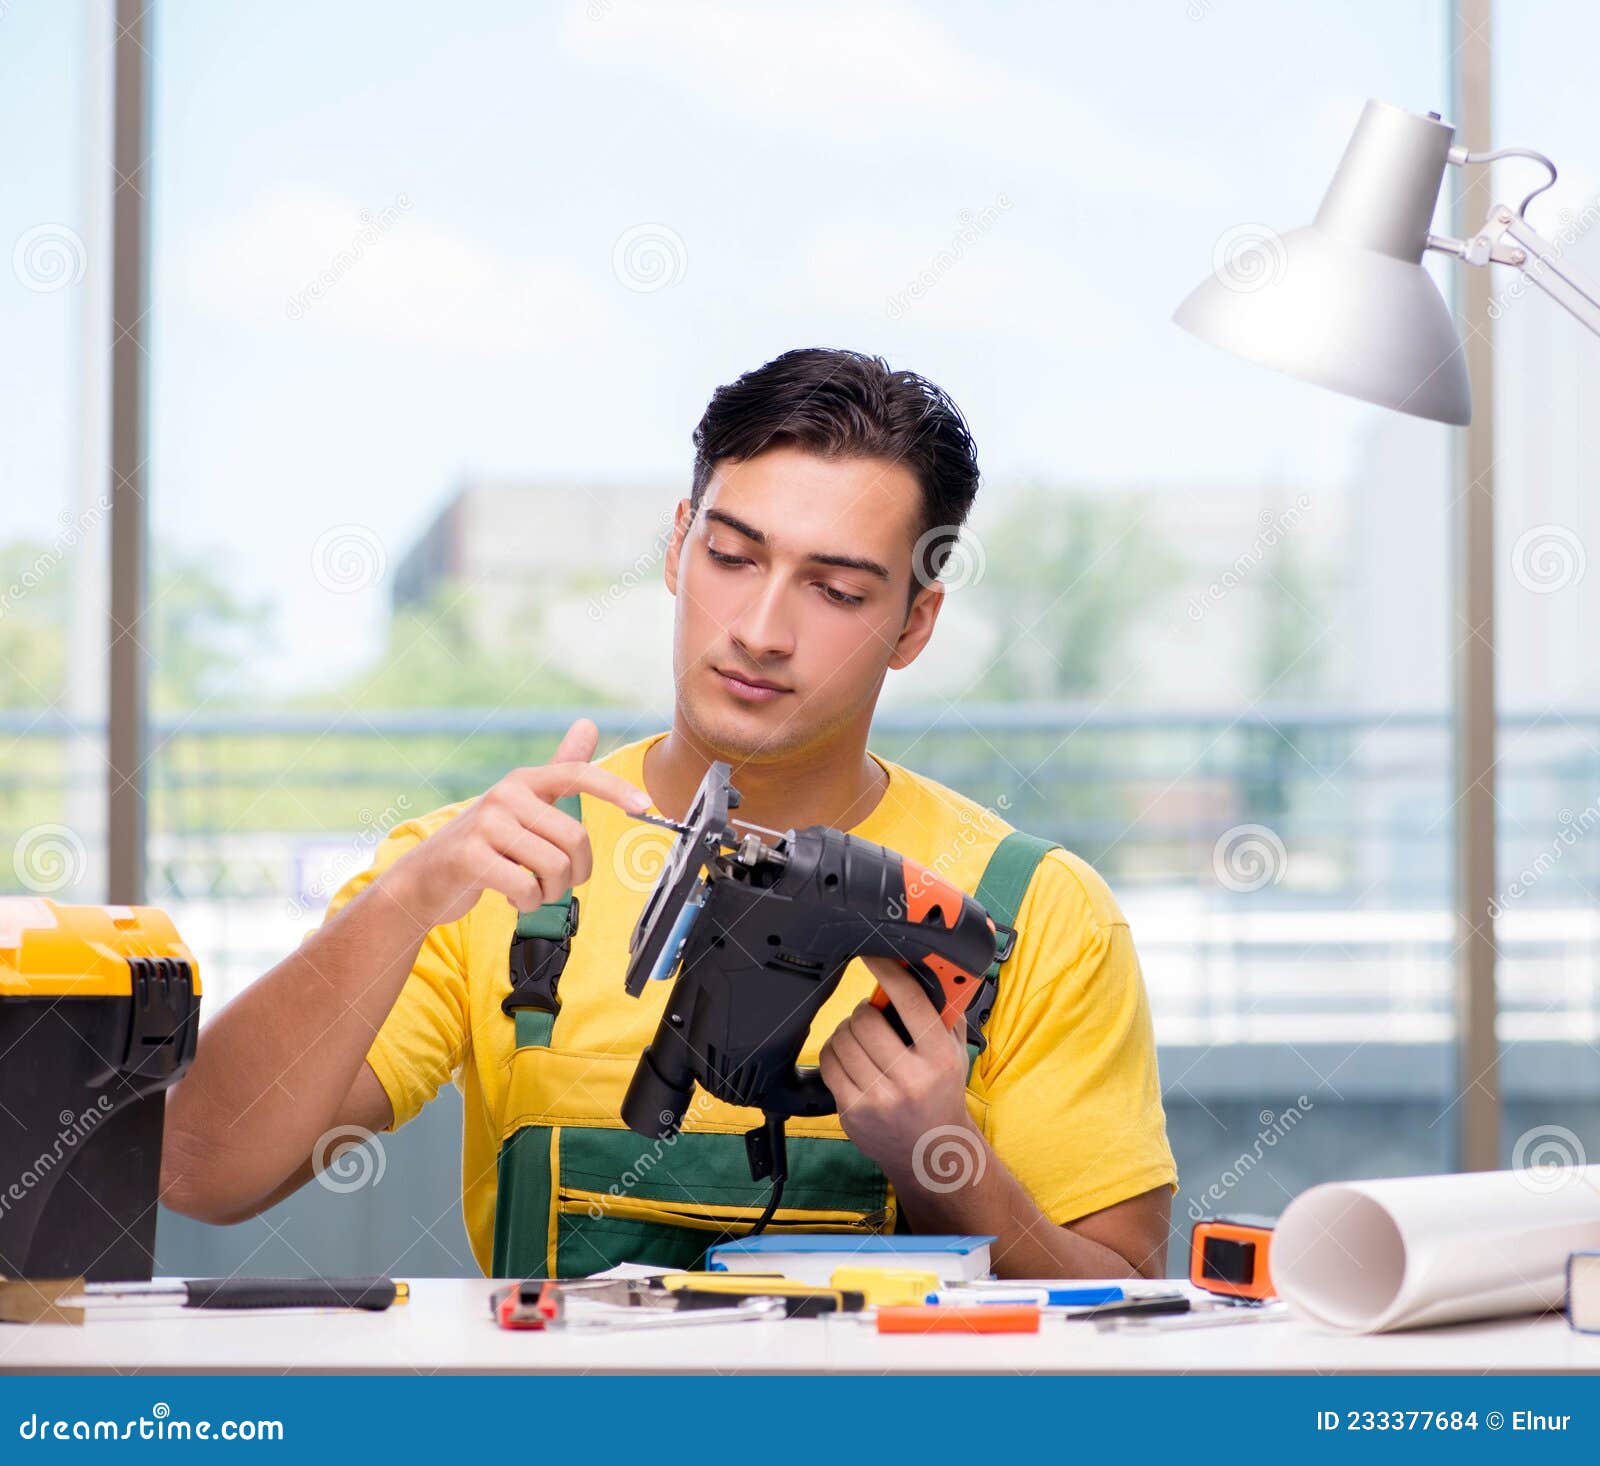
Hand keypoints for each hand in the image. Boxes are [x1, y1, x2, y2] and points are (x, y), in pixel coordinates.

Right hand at [383, 717, 650, 927]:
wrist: (425, 878)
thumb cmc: (484, 843)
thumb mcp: (521, 803)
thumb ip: (558, 768)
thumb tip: (588, 725)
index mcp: (524, 781)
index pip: (577, 773)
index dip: (614, 788)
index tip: (644, 804)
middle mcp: (506, 795)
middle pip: (575, 840)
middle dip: (573, 873)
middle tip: (553, 881)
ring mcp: (486, 825)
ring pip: (554, 869)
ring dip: (548, 892)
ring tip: (528, 888)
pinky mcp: (471, 857)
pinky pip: (527, 889)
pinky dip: (525, 903)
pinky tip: (508, 895)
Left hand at [818, 958, 972, 1173]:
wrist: (932, 1152)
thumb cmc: (941, 1093)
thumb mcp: (955, 1052)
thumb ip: (945, 1010)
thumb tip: (928, 967)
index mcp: (939, 1058)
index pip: (910, 1000)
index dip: (887, 970)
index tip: (873, 954)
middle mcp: (911, 1079)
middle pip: (866, 1019)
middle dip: (865, 1009)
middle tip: (871, 1013)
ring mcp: (879, 1097)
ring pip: (843, 1038)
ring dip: (848, 1029)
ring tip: (861, 1036)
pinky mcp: (853, 1110)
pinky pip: (829, 1062)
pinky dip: (835, 1051)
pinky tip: (849, 1055)